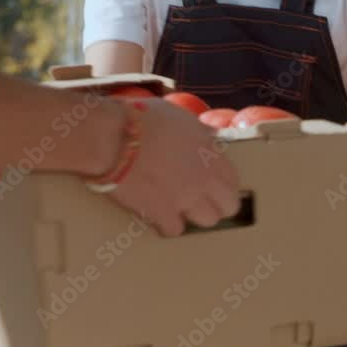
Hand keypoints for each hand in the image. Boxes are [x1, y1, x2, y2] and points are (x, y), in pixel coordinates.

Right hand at [109, 100, 240, 235]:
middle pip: (229, 206)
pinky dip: (167, 225)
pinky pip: (175, 230)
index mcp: (210, 152)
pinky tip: (159, 217)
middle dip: (218, 205)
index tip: (213, 186)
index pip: (233, 179)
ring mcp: (186, 198)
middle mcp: (204, 177)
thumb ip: (198, 132)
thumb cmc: (141, 117)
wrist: (113, 136)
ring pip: (208, 220)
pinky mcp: (162, 213)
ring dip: (195, 215)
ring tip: (180, 209)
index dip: (224, 185)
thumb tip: (207, 137)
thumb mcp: (179, 116)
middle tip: (202, 202)